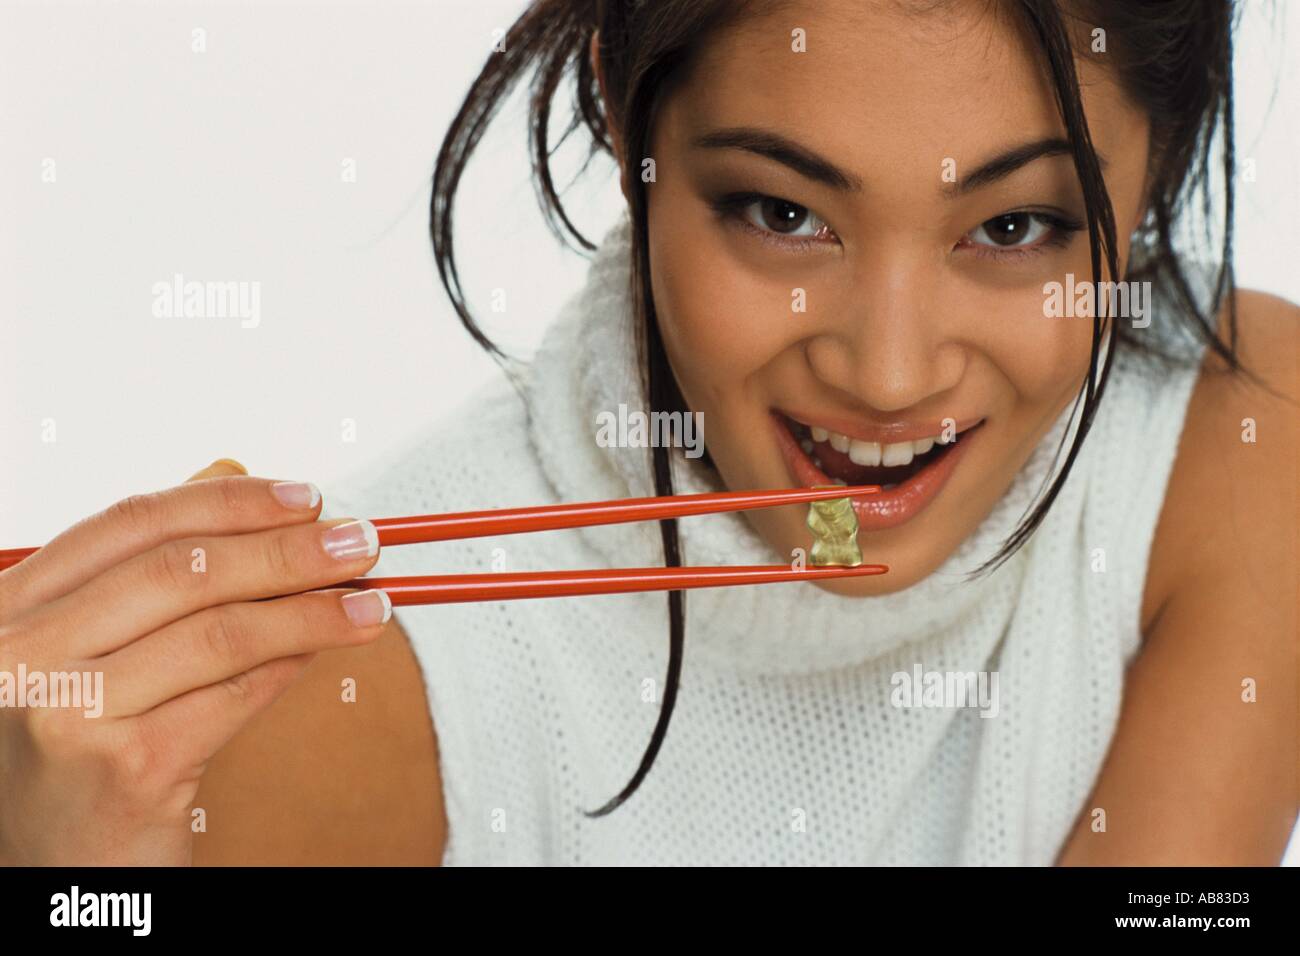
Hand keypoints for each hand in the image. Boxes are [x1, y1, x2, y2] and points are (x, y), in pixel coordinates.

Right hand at [0, 459, 389, 864]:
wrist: (57, 880)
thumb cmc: (84, 756)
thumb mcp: (97, 658)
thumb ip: (155, 577)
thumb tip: (246, 486)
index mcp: (9, 608)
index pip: (131, 523)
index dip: (229, 502)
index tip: (309, 496)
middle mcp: (19, 655)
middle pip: (182, 571)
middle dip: (288, 549)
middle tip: (363, 541)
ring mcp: (65, 711)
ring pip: (220, 631)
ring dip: (311, 610)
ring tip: (373, 602)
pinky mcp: (124, 767)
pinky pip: (235, 696)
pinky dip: (291, 668)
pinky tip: (327, 652)